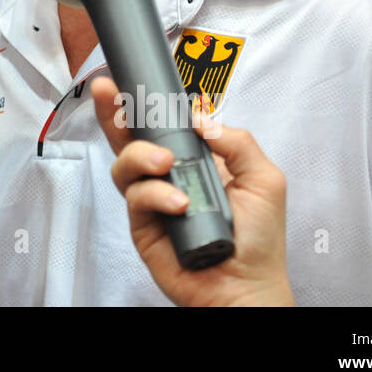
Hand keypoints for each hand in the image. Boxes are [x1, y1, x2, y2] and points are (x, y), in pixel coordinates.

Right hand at [90, 75, 293, 306]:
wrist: (247, 288)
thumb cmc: (259, 241)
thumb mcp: (263, 178)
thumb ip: (236, 141)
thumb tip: (199, 119)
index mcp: (194, 160)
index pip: (162, 126)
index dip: (142, 104)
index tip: (127, 83)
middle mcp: (168, 176)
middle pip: (128, 138)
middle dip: (113, 112)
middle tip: (108, 95)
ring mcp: (152, 200)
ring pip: (124, 164)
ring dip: (139, 155)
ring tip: (165, 164)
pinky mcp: (142, 226)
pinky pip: (135, 198)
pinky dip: (154, 195)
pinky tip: (178, 205)